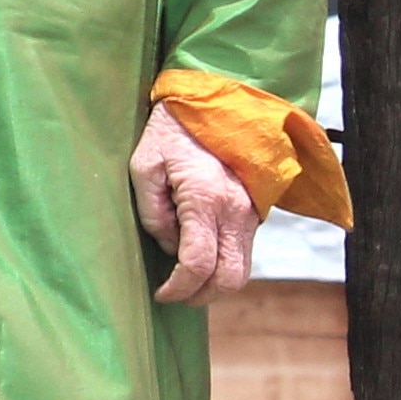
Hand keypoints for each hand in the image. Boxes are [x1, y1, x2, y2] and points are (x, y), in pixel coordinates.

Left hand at [130, 108, 260, 306]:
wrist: (214, 103)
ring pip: (242, 271)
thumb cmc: (171, 131)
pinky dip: (224, 267)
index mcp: (205, 199)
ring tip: (186, 281)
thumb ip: (153, 213)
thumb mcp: (144, 166)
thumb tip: (170, 246)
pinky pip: (244, 253)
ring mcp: (251, 213)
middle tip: (174, 294)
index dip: (178, 288)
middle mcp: (235, 211)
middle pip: (229, 279)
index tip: (160, 292)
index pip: (198, 265)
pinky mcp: (256, 213)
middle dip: (200, 296)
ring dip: (214, 286)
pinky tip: (201, 259)